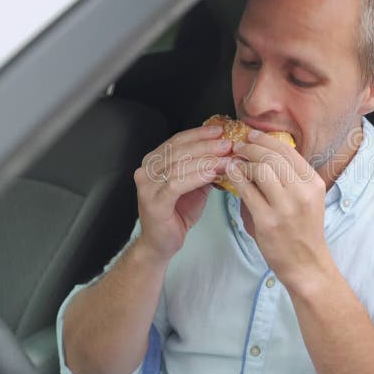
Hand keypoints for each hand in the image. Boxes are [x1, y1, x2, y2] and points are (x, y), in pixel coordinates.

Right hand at [134, 125, 231, 260]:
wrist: (161, 243)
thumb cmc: (176, 213)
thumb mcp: (193, 186)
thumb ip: (203, 168)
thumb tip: (225, 153)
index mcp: (154, 162)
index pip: (177, 141)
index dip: (199, 134)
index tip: (220, 130)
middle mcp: (146, 170)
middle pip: (178, 150)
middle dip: (206, 145)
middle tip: (227, 143)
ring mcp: (147, 187)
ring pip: (178, 165)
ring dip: (205, 160)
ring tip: (225, 158)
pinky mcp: (154, 203)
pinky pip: (177, 184)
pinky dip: (196, 176)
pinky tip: (212, 173)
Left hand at [226, 129, 331, 290]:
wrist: (306, 264)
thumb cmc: (302, 230)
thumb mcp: (305, 199)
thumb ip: (288, 177)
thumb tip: (261, 152)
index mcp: (313, 183)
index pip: (288, 150)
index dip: (266, 139)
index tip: (252, 135)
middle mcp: (302, 193)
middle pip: (273, 156)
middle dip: (251, 147)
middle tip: (238, 146)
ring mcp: (285, 207)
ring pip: (260, 169)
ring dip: (243, 162)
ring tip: (234, 161)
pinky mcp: (268, 221)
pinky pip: (247, 190)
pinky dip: (236, 178)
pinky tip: (230, 175)